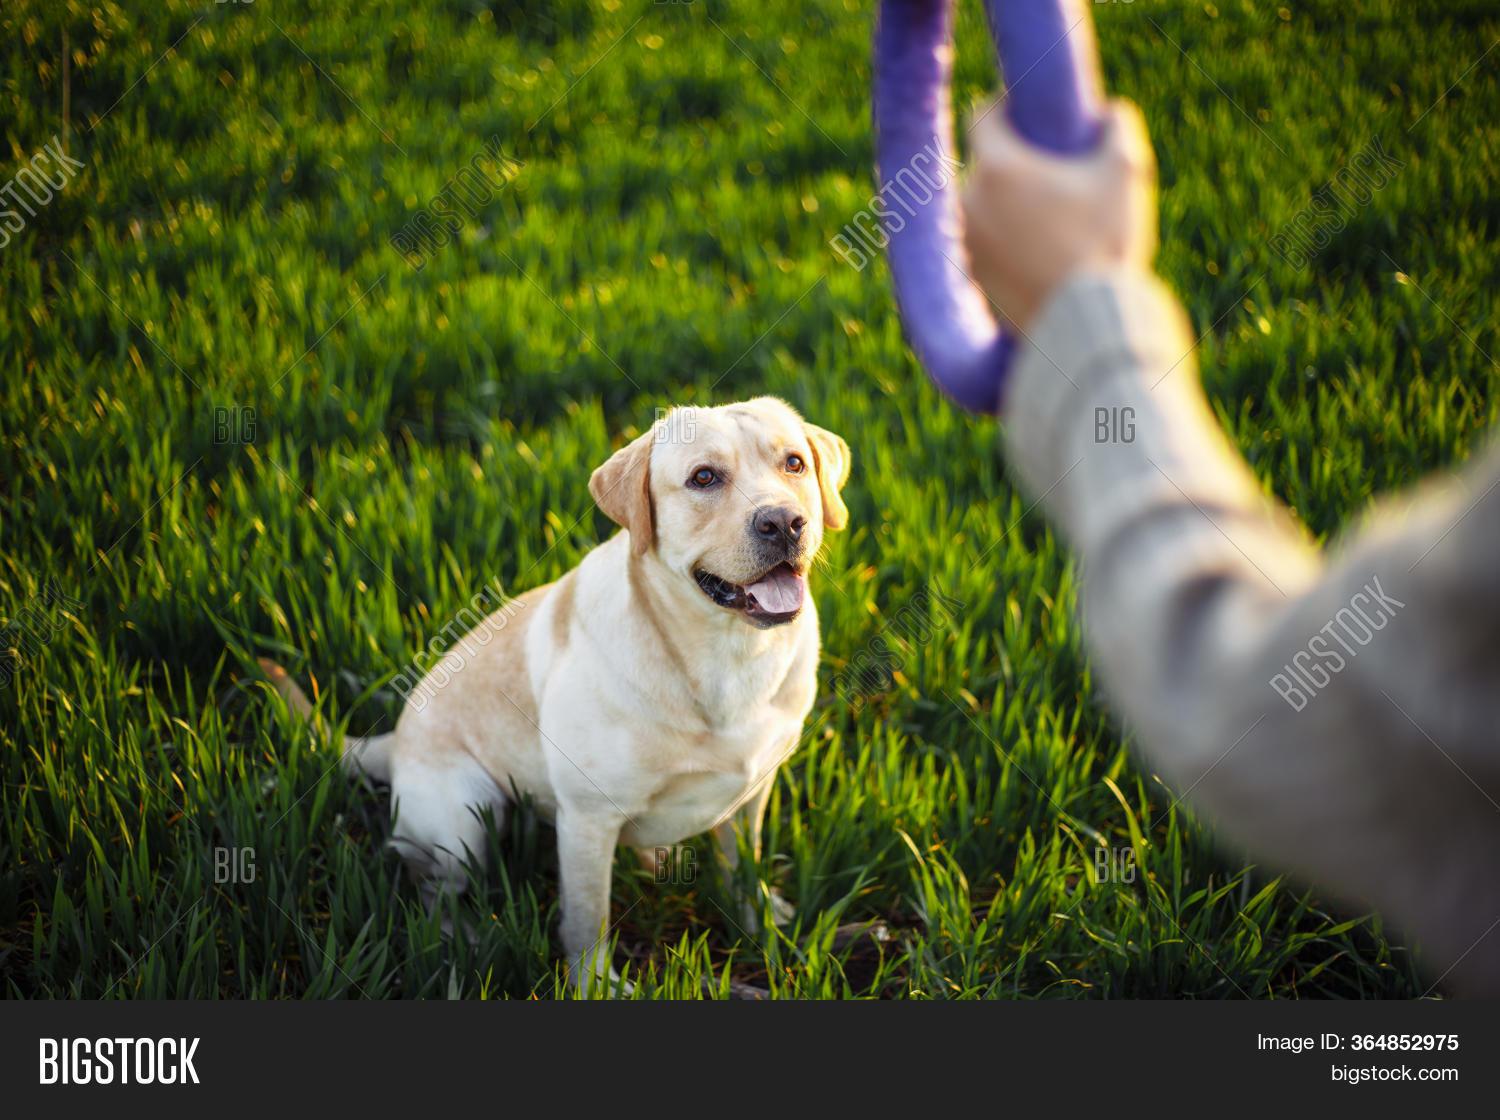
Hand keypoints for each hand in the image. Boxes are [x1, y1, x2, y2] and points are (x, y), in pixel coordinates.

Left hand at [960, 98, 1158, 332]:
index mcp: (997, 166)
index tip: (1024, 115)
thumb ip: (1117, 127)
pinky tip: (1034, 249)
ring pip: (982, 204)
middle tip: (1050, 176)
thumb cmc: (1104, 244)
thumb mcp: (1125, 173)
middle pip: (985, 163)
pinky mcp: (968, 274)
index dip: (1004, 109)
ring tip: (1046, 218)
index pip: (981, 116)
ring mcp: (964, 240)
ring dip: (1005, 203)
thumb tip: (1110, 112)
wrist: (1081, 323)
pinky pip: (982, 241)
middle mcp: (968, 200)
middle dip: (1013, 163)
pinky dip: (1001, 238)